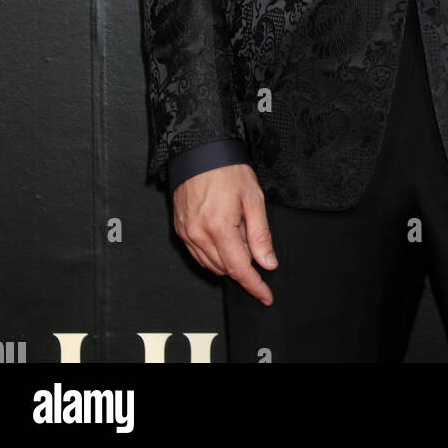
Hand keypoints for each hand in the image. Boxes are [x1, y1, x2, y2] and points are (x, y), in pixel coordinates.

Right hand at [172, 163, 276, 304]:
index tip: (265, 296)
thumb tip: (267, 262)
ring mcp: (186, 234)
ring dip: (228, 258)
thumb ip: (260, 235)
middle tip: (250, 233)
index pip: (239, 269)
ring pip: (211, 265)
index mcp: (219, 227)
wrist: (200, 152)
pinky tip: (222, 232)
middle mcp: (199, 234)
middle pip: (225, 269)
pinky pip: (199, 254)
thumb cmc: (227, 169)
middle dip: (243, 261)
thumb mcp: (253, 199)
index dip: (255, 285)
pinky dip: (213, 253)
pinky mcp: (180, 230)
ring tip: (236, 226)